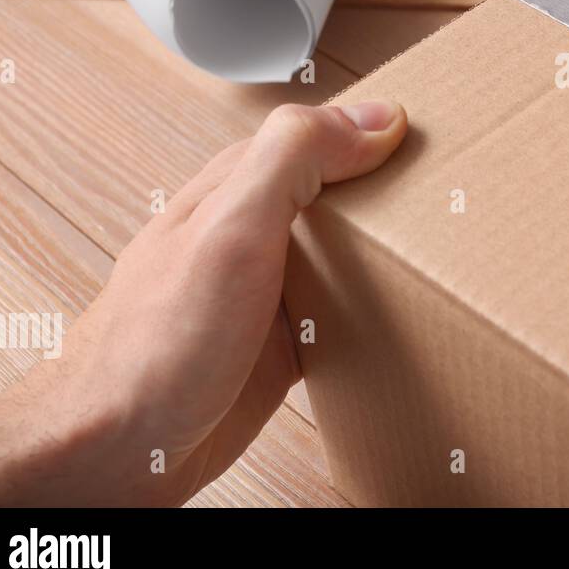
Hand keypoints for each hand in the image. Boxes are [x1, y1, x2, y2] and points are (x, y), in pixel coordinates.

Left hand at [0, 100, 406, 505]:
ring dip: (387, 251)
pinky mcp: (282, 343)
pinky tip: (398, 317)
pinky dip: (375, 310)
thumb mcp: (230, 228)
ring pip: (345, 252)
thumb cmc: (153, 347)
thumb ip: (293, 159)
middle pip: (338, 191)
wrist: (120, 450)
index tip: (431, 137)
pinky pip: (343, 311)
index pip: (317, 133)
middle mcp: (253, 233)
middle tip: (448, 192)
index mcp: (236, 189)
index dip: (373, 128)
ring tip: (440, 249)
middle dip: (390, 189)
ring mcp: (267, 290)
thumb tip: (371, 118)